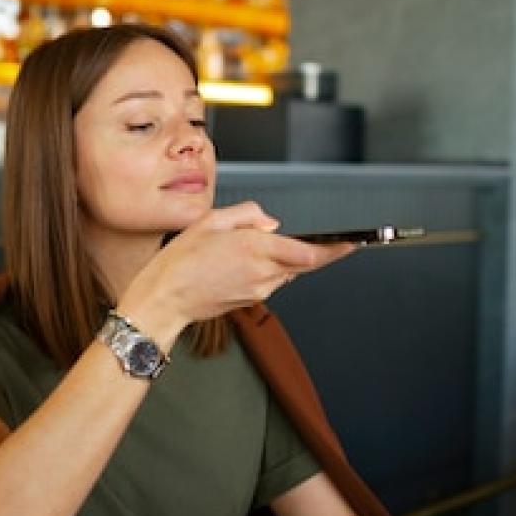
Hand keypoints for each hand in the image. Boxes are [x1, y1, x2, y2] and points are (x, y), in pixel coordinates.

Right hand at [122, 201, 355, 346]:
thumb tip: (270, 223)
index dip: (334, 249)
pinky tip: (239, 263)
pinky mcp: (252, 300)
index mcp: (256, 250)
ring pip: (286, 271)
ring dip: (281, 258)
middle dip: (313, 251)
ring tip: (245, 249)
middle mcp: (263, 274)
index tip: (351, 243)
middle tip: (316, 241)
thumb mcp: (211, 220)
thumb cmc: (180, 262)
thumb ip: (248, 215)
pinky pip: (270, 281)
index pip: (309, 252)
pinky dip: (266, 269)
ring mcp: (259, 290)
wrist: (164, 299)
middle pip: (303, 263)